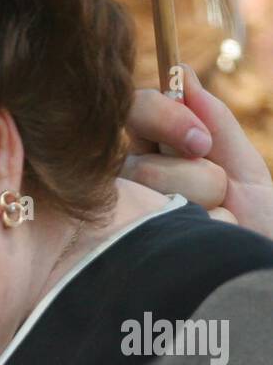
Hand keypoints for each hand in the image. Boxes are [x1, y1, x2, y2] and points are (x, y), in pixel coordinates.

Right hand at [122, 65, 272, 235]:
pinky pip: (141, 213)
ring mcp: (114, 219)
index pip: (135, 113)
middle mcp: (126, 189)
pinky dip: (187, 228)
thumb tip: (182, 74)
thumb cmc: (254, 236)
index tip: (201, 144)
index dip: (164, 115)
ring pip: (144, 178)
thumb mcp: (244, 173)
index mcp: (156, 161)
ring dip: (196, 204)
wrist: (258, 290)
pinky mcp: (106, 250)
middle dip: (194, 174)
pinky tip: (185, 252)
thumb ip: (214, 123)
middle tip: (220, 198)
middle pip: (142, 151)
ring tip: (209, 233)